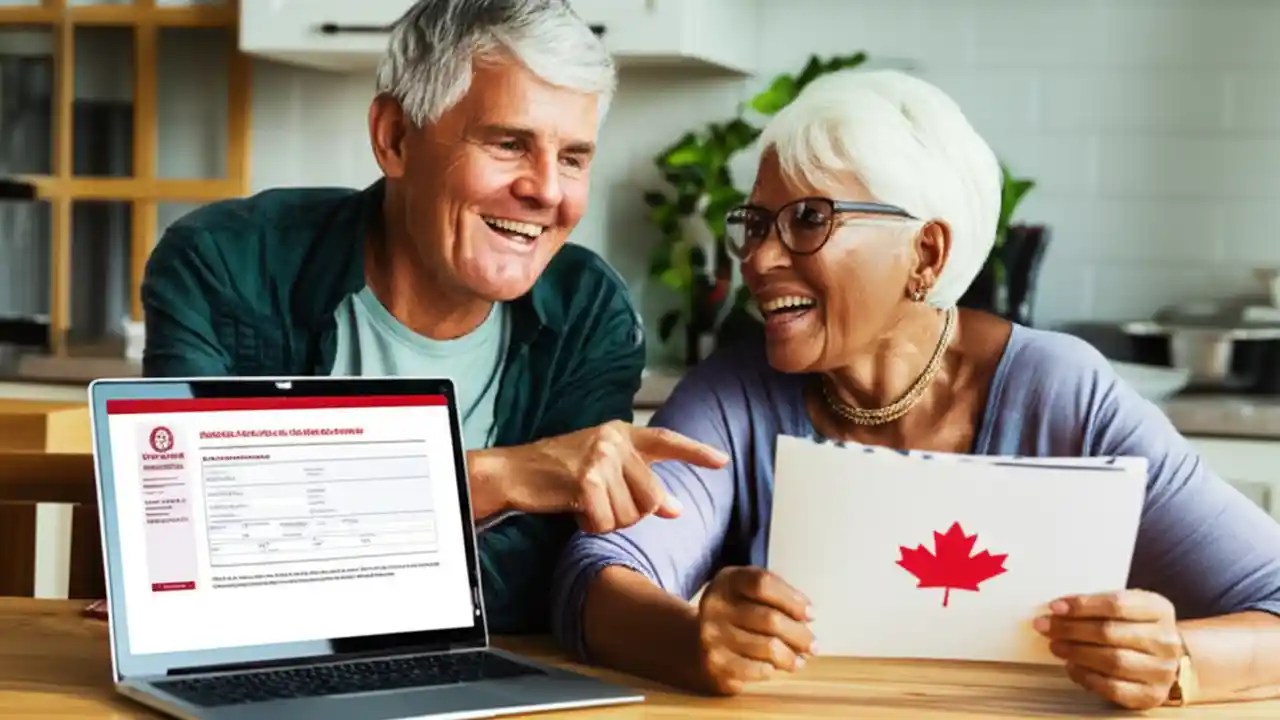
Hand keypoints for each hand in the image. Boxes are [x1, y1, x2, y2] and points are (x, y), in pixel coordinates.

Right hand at [479, 421, 728, 532]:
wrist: (514, 472)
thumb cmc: (558, 472)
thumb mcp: (603, 470)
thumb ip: (640, 482)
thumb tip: (676, 509)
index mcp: (622, 433)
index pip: (666, 441)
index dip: (696, 452)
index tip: (723, 461)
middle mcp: (615, 440)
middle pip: (652, 498)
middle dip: (632, 514)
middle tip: (604, 507)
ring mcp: (600, 458)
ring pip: (631, 515)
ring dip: (609, 522)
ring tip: (585, 506)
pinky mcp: (585, 480)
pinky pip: (606, 522)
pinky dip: (592, 526)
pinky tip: (575, 513)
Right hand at [694, 567, 816, 694]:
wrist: (697, 642)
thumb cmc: (737, 614)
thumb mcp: (751, 593)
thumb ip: (779, 596)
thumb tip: (808, 616)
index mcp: (728, 580)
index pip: (763, 583)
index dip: (792, 599)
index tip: (810, 614)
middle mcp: (715, 604)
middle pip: (770, 619)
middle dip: (799, 635)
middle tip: (813, 645)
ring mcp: (712, 634)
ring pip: (768, 647)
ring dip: (791, 656)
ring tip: (799, 659)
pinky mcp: (715, 662)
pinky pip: (757, 669)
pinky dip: (773, 669)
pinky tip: (776, 668)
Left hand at [1034, 589, 1183, 709]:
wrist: (1168, 659)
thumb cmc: (1136, 627)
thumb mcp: (1128, 608)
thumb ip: (1098, 605)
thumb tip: (1057, 609)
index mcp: (1159, 609)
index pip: (1117, 604)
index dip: (1083, 605)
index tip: (1054, 607)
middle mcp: (1165, 640)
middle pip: (1111, 632)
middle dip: (1071, 629)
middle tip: (1045, 627)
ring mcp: (1162, 670)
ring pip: (1113, 660)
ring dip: (1076, 652)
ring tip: (1055, 646)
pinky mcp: (1152, 695)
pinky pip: (1114, 687)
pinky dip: (1087, 676)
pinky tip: (1071, 667)